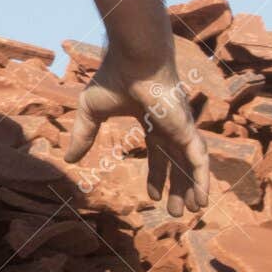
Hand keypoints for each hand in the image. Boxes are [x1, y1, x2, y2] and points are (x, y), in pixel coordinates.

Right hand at [63, 49, 209, 215]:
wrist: (134, 59)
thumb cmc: (114, 77)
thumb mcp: (91, 112)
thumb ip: (83, 136)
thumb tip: (68, 159)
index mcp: (152, 120)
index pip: (158, 153)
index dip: (157, 175)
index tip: (154, 196)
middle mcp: (171, 126)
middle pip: (177, 163)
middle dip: (178, 188)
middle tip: (176, 212)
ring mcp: (182, 127)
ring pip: (192, 165)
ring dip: (193, 189)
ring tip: (194, 212)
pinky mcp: (187, 129)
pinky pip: (200, 160)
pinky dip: (203, 180)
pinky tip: (203, 199)